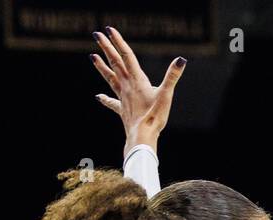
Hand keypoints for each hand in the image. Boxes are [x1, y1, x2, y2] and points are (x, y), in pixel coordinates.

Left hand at [91, 27, 185, 153]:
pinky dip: (105, 99)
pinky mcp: (122, 109)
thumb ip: (172, 76)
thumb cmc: (154, 116)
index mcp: (137, 79)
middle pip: (115, 62)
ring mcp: (123, 97)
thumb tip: (181, 60)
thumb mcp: (166, 94)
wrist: (142, 136)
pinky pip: (112, 102)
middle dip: (106, 48)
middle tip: (96, 35)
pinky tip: (98, 97)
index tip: (109, 30)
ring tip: (92, 57)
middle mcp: (127, 86)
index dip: (118, 41)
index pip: (126, 56)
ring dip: (101, 67)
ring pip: (110, 78)